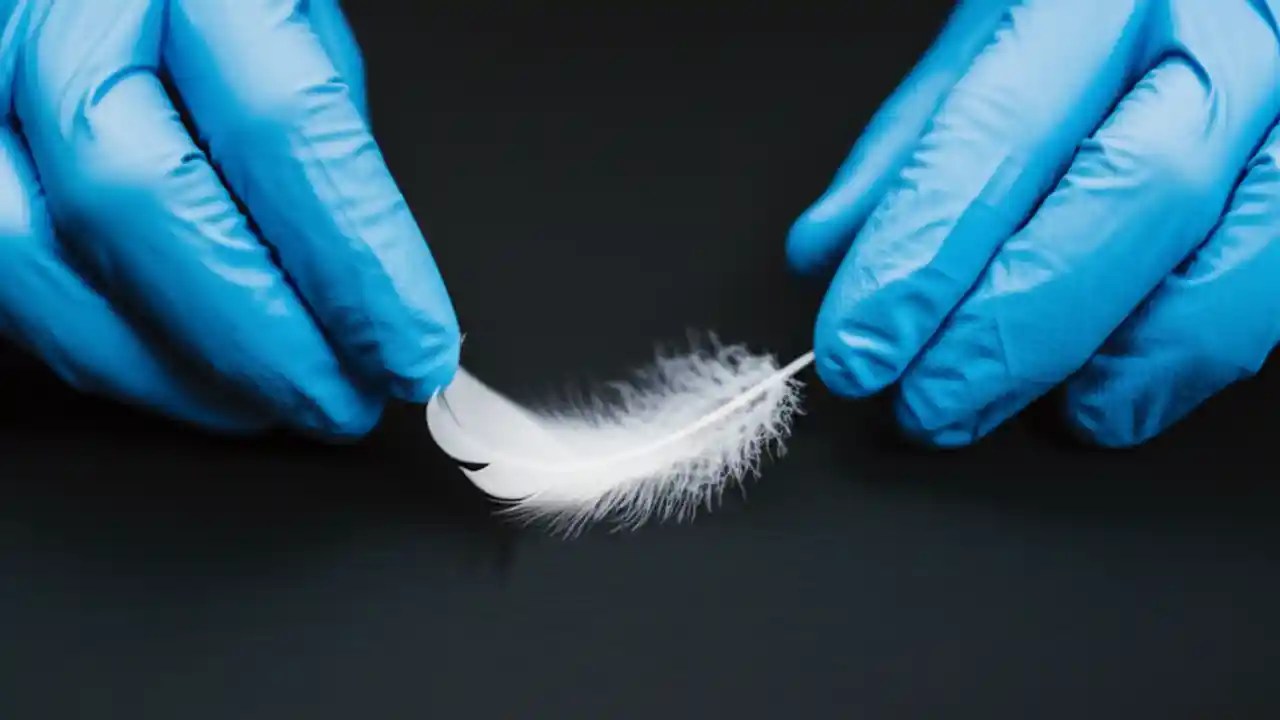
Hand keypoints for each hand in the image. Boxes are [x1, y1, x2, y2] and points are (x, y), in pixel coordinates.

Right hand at [0, 0, 458, 438]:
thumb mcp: (295, 20)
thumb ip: (323, 135)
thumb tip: (374, 279)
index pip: (279, 125)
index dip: (355, 262)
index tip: (411, 347)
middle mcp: (62, 16)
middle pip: (140, 200)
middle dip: (261, 339)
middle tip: (345, 400)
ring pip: (39, 255)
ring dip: (172, 368)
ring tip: (271, 406)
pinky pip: (7, 273)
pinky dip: (106, 348)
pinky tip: (184, 372)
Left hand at [788, 0, 1279, 447]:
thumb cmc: (1089, 9)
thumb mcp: (983, 37)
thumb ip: (912, 142)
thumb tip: (826, 252)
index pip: (1001, 133)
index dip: (923, 256)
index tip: (860, 347)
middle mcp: (1215, 39)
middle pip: (1121, 202)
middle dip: (1003, 332)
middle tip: (922, 402)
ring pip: (1217, 262)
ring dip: (1093, 367)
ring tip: (994, 410)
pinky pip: (1265, 289)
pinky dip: (1175, 366)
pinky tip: (1102, 402)